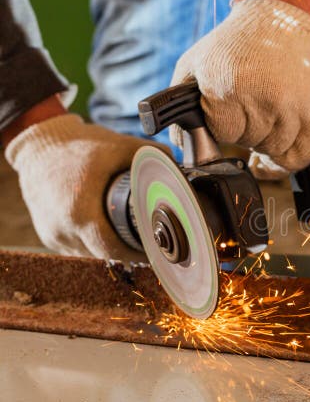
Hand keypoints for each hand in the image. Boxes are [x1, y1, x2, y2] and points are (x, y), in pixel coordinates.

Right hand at [5, 114, 154, 260]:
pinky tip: (107, 234)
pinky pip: (77, 249)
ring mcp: (53, 235)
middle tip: (148, 244)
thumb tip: (180, 167)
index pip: (114, 250)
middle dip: (128, 252)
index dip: (137, 253)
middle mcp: (64, 230)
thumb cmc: (78, 146)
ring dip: (110, 251)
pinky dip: (93, 245)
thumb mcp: (120, 146)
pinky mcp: (48, 235)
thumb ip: (154, 155)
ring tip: (130, 239)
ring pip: (90, 256)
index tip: (154, 248)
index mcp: (81, 212)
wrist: (37, 145)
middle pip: (104, 256)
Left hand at [170, 0, 309, 178]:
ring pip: (275, 149)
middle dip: (245, 132)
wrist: (281, 18)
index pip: (223, 134)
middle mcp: (262, 99)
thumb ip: (179, 104)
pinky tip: (280, 153)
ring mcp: (291, 106)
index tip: (226, 111)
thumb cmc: (235, 42)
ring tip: (264, 121)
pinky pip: (304, 153)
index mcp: (227, 87)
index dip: (222, 126)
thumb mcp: (194, 63)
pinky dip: (290, 159)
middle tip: (247, 111)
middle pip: (250, 142)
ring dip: (267, 141)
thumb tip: (180, 143)